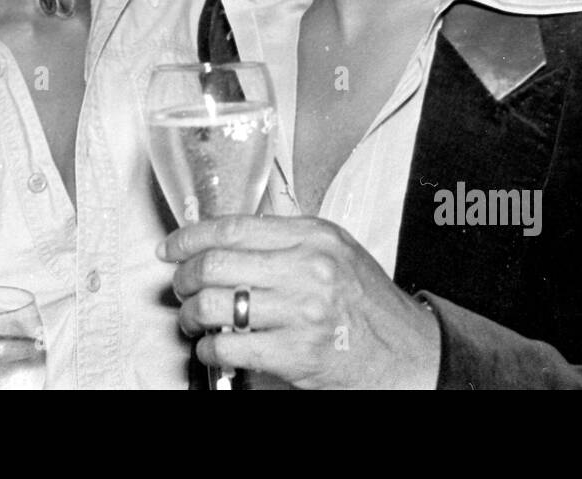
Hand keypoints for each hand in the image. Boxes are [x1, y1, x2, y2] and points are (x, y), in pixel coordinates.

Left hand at [159, 215, 440, 388]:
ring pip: (215, 305)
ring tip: (194, 318)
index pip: (234, 227)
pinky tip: (213, 346)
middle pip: (216, 264)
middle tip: (180, 285)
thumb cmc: (370, 306)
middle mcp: (307, 269)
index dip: (191, 237)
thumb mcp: (337, 252)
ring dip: (192, 315)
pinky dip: (209, 348)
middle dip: (184, 277)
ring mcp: (301, 312)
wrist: (409, 354)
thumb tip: (230, 236)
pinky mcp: (295, 353)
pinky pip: (228, 346)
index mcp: (314, 237)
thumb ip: (288, 239)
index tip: (172, 247)